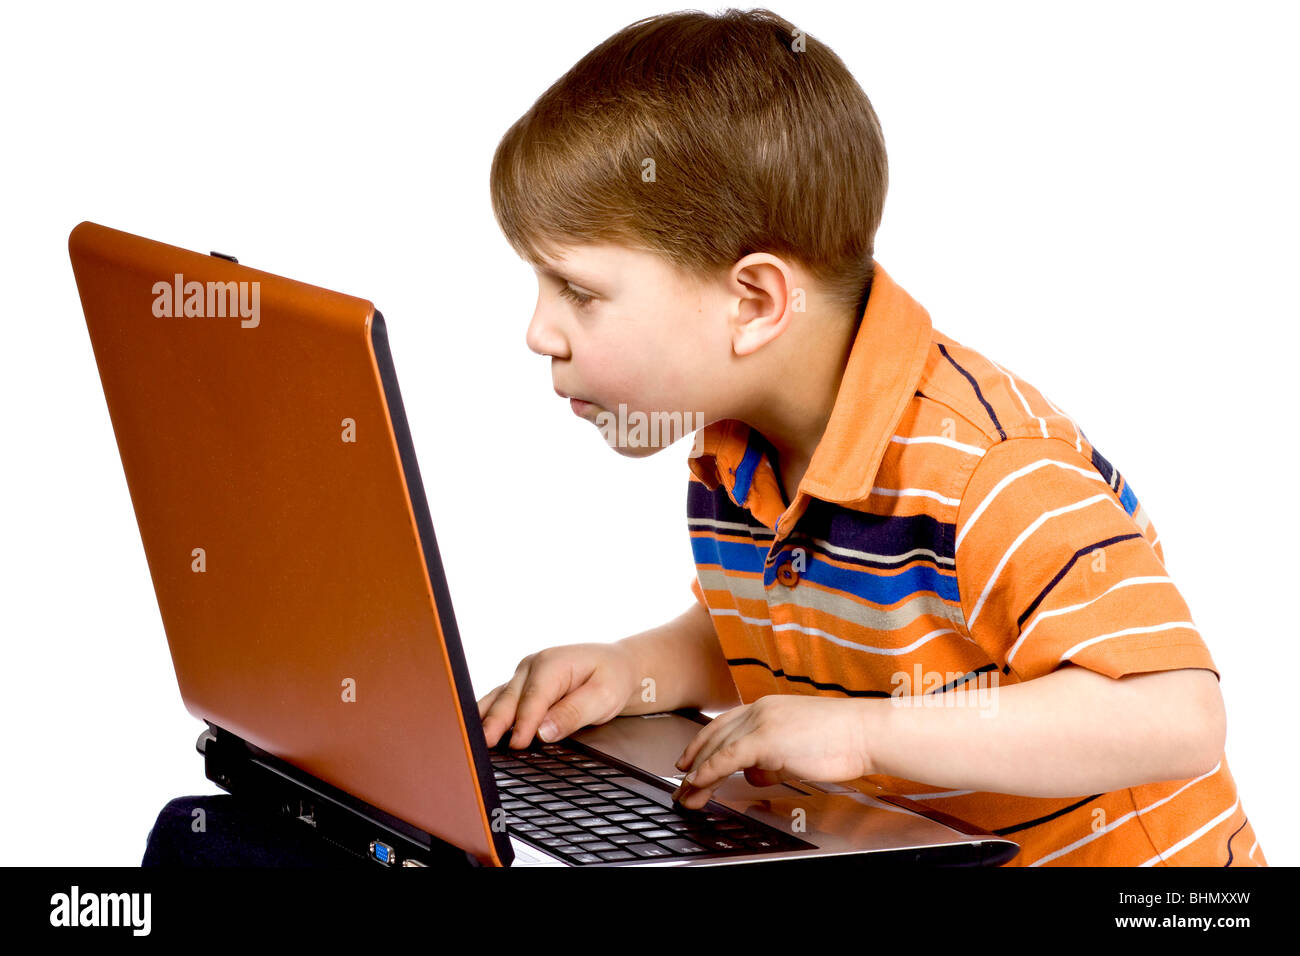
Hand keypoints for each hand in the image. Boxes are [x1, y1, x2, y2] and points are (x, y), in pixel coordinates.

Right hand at [476, 642, 638, 748]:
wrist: (616, 666)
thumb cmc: (612, 678)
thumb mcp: (603, 696)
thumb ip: (573, 713)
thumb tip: (543, 732)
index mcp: (552, 664)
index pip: (534, 698)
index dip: (525, 723)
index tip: (517, 745)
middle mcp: (531, 667)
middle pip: (508, 700)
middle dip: (494, 723)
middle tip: (483, 746)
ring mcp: (522, 677)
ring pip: (497, 700)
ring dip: (484, 721)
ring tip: (471, 742)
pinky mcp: (519, 688)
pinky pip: (499, 703)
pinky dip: (487, 717)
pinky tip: (477, 733)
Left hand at [671, 695, 874, 808]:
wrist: (864, 732)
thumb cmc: (842, 740)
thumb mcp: (798, 747)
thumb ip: (771, 759)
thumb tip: (752, 775)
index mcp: (767, 707)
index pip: (725, 724)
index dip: (703, 743)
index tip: (689, 760)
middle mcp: (759, 710)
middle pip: (714, 735)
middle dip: (693, 762)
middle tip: (680, 785)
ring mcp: (761, 722)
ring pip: (716, 748)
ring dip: (697, 775)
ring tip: (686, 796)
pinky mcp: (765, 739)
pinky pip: (727, 758)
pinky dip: (709, 773)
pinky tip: (698, 785)